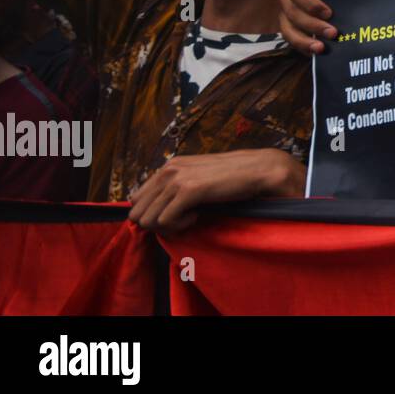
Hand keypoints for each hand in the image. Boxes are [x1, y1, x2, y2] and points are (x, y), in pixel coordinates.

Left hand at [127, 149, 305, 231]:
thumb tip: (160, 211)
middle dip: (155, 224)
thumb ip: (178, 188)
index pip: (136, 200)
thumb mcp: (198, 178)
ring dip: (167, 227)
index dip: (152, 214)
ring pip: (147, 220)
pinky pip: (164, 221)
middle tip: (181, 221)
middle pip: (136, 213)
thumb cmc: (231, 178)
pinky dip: (179, 226)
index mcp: (169, 167)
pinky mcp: (189, 190)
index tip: (175, 215)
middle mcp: (168, 170)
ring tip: (191, 219)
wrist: (257, 170)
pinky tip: (197, 217)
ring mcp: (177, 179)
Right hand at [278, 0, 336, 55]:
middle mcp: (287, 2)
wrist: (322, 1)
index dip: (312, 5)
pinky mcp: (288, 33)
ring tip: (321, 48)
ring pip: (288, 31)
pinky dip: (304, 49)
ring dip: (305, 41)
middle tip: (332, 33)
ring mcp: (285, 18)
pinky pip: (292, 43)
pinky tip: (316, 53)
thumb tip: (348, 7)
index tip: (328, 14)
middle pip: (294, 14)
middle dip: (314, 25)